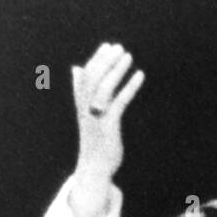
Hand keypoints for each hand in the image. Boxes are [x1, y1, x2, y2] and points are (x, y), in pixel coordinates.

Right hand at [70, 43, 144, 216]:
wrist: (94, 169)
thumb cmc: (94, 140)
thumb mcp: (88, 114)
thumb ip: (83, 91)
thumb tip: (76, 68)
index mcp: (82, 104)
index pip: (86, 75)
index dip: (96, 60)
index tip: (107, 46)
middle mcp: (87, 108)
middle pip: (93, 78)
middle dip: (106, 61)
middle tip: (118, 47)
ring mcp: (97, 117)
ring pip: (104, 87)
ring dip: (116, 69)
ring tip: (128, 55)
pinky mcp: (108, 127)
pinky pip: (119, 102)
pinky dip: (129, 87)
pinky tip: (139, 75)